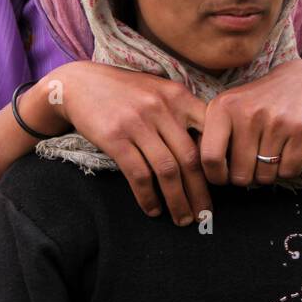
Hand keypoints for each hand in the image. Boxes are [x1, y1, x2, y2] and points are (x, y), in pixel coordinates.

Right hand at [53, 62, 210, 225]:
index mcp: (178, 96)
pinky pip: (139, 174)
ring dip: (177, 200)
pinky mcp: (115, 137)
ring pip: (167, 170)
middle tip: (205, 214)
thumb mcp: (159, 91)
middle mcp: (161, 108)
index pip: (209, 133)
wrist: (80, 83)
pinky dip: (148, 197)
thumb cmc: (125, 92)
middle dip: (200, 192)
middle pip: (190, 158)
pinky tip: (153, 209)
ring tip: (183, 218)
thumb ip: (182, 113)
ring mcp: (138, 123)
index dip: (218, 162)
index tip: (221, 186)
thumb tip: (209, 149)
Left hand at [198, 60, 301, 188]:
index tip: (223, 177)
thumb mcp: (228, 107)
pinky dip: (287, 170)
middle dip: (246, 177)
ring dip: (267, 174)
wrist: (301, 81)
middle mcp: (247, 113)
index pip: (210, 158)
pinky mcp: (300, 129)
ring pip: (265, 176)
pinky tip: (286, 153)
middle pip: (240, 174)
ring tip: (269, 156)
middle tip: (251, 165)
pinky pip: (288, 171)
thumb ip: (212, 135)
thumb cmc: (257, 102)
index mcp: (223, 108)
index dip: (216, 176)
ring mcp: (276, 121)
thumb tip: (202, 172)